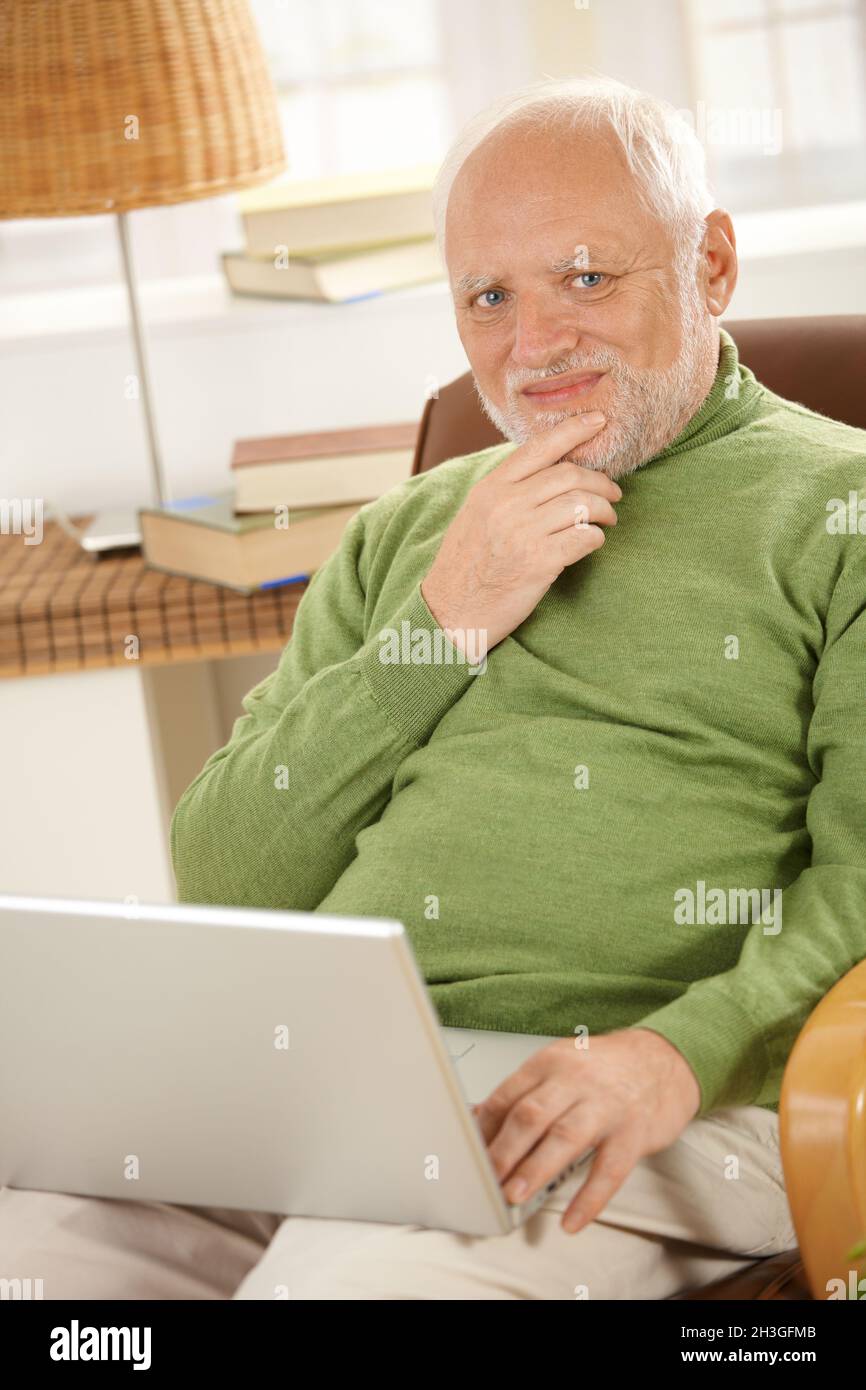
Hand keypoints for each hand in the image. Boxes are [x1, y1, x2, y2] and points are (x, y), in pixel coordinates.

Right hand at [421, 414, 619, 656]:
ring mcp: (522, 532)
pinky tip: (592, 543)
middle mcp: (506, 504)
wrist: (451, 613)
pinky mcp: (539, 562)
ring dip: (603, 511)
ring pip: (582, 504)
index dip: (574, 430)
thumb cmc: (465, 567)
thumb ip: (506, 491)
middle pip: (569, 475)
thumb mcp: (475, 515)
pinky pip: (584, 538)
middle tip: (613, 494)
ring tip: (607, 520)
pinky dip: (596, 538)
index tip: (599, 421)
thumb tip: (547, 472)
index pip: (539, 447)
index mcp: (490, 488)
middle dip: (601, 483)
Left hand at [473, 1028, 701, 1234]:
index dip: (483, 1130)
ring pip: (565, 1138)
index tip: (468, 1156)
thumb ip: (525, 1093)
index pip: (507, 1096)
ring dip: (535, 1170)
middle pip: (531, 1115)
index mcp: (550, 1063)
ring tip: (514, 1195)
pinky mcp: (634, 1132)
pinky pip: (609, 1170)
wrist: (665, 1060)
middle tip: (485, 1180)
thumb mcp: (561, 1066)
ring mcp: (606, 1106)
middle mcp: (576, 1080)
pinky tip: (572, 1220)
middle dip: (504, 1151)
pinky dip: (588, 1199)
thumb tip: (479, 1123)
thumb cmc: (606, 1069)